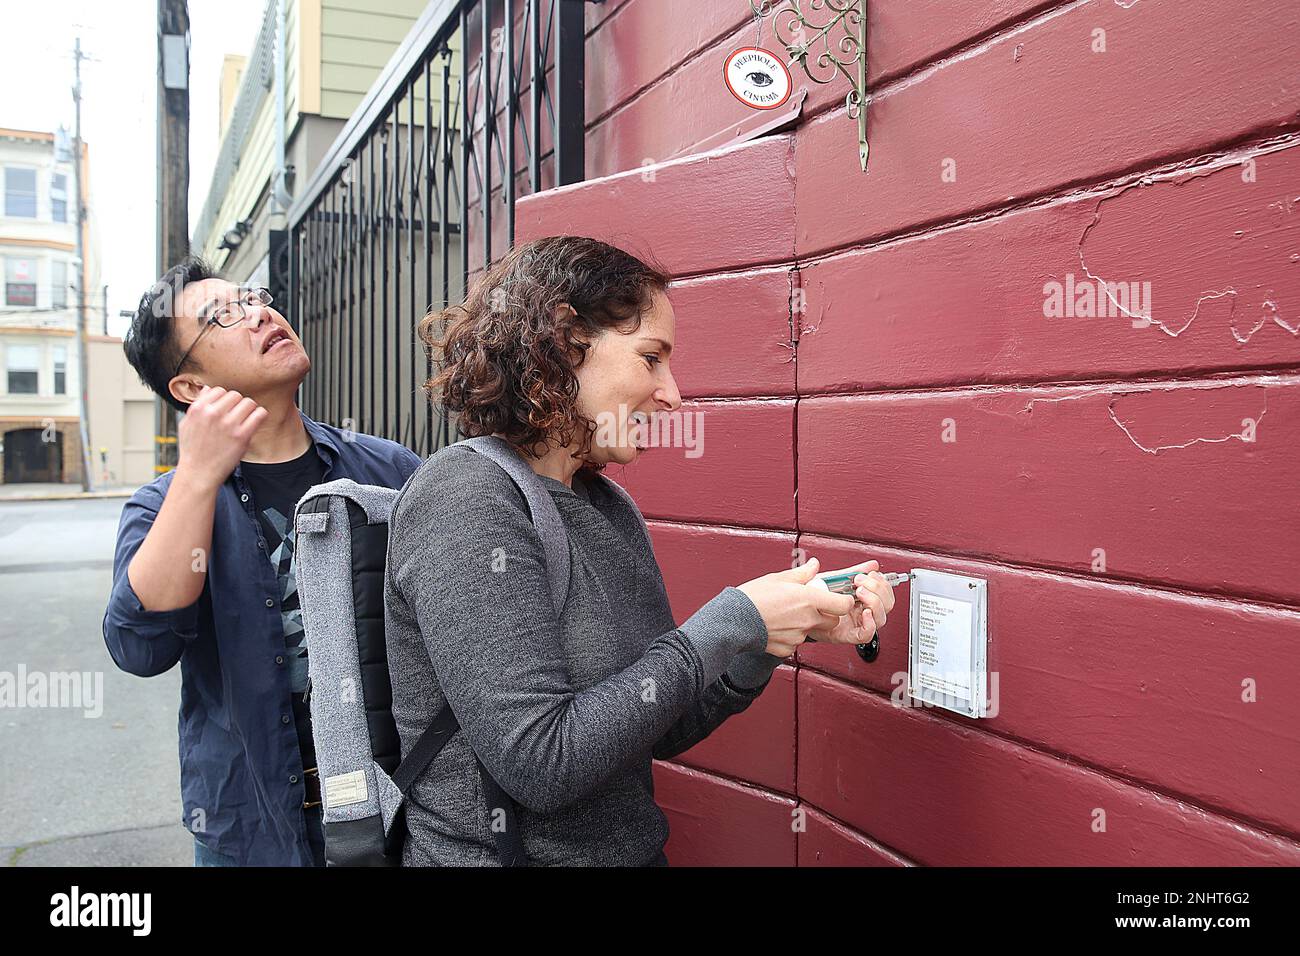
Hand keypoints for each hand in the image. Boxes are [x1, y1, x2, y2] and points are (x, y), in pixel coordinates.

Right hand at [175, 386, 267, 491]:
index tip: (227, 409)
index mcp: (198, 409)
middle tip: (237, 416)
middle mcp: (213, 413)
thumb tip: (208, 389)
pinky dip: (260, 416)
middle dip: (237, 405)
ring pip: (249, 403)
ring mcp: (228, 424)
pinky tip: (255, 422)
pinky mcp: (242, 435)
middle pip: (236, 395)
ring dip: (249, 410)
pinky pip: (259, 414)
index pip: (220, 390)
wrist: (198, 473)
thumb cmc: (193, 451)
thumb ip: (197, 405)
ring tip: (245, 420)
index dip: (224, 400)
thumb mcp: (186, 424)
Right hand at [736, 557, 855, 658]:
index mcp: (809, 600)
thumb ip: (802, 573)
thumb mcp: (779, 578)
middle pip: (832, 621)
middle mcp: (808, 620)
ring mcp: (798, 636)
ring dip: (807, 624)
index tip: (837, 599)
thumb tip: (815, 565)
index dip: (843, 602)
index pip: (843, 605)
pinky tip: (778, 627)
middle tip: (811, 606)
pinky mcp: (788, 648)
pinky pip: (796, 642)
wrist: (734, 620)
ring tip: (787, 615)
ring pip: (812, 631)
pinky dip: (791, 635)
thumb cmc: (754, 597)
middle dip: (827, 614)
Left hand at [809, 560, 896, 643]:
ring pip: (881, 619)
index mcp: (862, 599)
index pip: (885, 594)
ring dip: (875, 602)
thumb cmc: (814, 597)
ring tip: (860, 593)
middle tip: (861, 582)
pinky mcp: (847, 635)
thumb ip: (854, 572)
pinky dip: (870, 624)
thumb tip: (872, 564)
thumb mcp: (835, 580)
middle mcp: (862, 612)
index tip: (871, 574)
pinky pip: (866, 634)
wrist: (797, 610)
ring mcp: (856, 624)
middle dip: (878, 590)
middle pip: (887, 605)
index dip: (883, 583)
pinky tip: (864, 613)